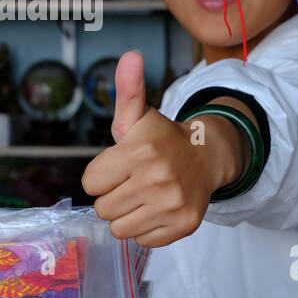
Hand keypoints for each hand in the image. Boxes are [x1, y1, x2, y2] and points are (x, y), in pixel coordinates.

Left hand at [81, 51, 247, 246]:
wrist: (206, 156)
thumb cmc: (162, 139)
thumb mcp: (139, 115)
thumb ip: (128, 89)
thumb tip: (130, 55)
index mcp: (139, 150)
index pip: (90, 182)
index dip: (100, 176)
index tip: (118, 167)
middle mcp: (156, 178)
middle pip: (103, 209)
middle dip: (112, 197)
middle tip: (131, 183)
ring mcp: (172, 204)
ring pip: (120, 229)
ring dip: (126, 216)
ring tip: (142, 197)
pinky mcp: (184, 225)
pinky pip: (143, 242)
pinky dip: (146, 229)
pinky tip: (157, 209)